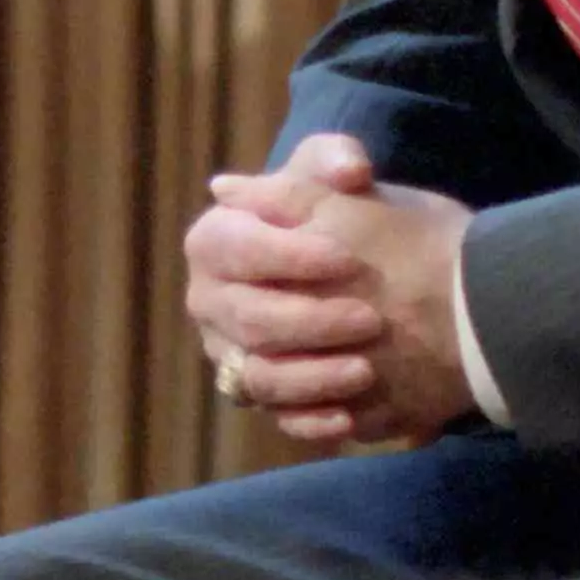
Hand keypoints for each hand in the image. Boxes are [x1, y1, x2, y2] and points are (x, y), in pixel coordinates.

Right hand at [185, 132, 476, 447]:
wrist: (367, 267)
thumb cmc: (344, 212)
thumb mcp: (338, 174)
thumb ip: (338, 160)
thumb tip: (348, 172)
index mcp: (214, 240)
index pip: (235, 247)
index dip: (287, 255)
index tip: (344, 257)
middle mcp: (210, 300)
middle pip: (248, 318)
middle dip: (310, 321)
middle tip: (369, 318)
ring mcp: (231, 352)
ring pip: (259, 377)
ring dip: (312, 377)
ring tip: (366, 370)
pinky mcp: (262, 393)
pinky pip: (279, 417)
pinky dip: (311, 419)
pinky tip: (349, 416)